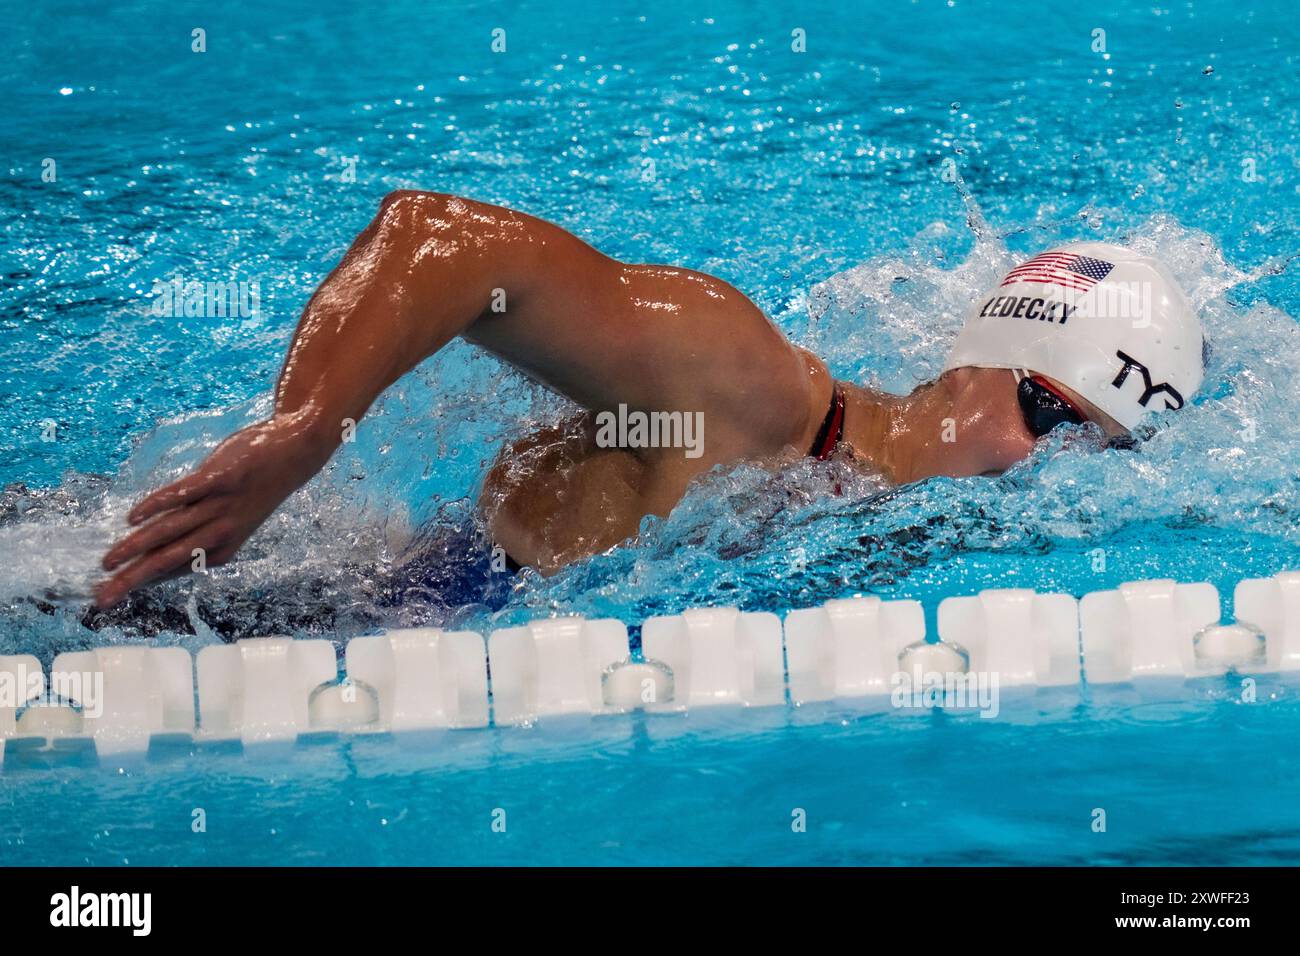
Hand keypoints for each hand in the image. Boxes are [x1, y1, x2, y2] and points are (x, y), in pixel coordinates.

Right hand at [94, 418, 331, 607]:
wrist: (293, 455)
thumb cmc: (252, 490)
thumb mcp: (228, 521)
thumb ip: (193, 535)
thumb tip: (155, 553)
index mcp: (221, 549)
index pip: (171, 570)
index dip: (139, 583)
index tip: (108, 597)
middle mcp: (221, 532)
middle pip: (168, 560)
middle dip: (133, 579)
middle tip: (103, 597)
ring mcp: (221, 506)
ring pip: (171, 531)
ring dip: (136, 546)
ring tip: (109, 561)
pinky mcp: (221, 478)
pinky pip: (184, 494)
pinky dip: (157, 505)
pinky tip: (133, 517)